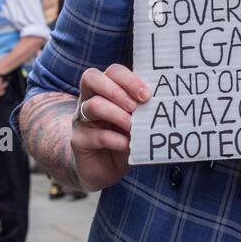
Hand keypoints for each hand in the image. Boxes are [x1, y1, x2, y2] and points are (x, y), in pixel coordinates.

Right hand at [71, 63, 149, 191]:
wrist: (105, 170)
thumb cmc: (124, 140)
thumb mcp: (135, 121)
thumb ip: (142, 109)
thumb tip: (162, 101)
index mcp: (104, 90)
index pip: (112, 72)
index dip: (129, 79)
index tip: (147, 95)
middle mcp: (88, 100)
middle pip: (91, 78)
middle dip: (117, 91)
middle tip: (135, 107)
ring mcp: (81, 120)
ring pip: (94, 105)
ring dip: (118, 115)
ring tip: (132, 126)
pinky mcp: (78, 141)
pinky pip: (97, 135)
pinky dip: (116, 139)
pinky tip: (127, 144)